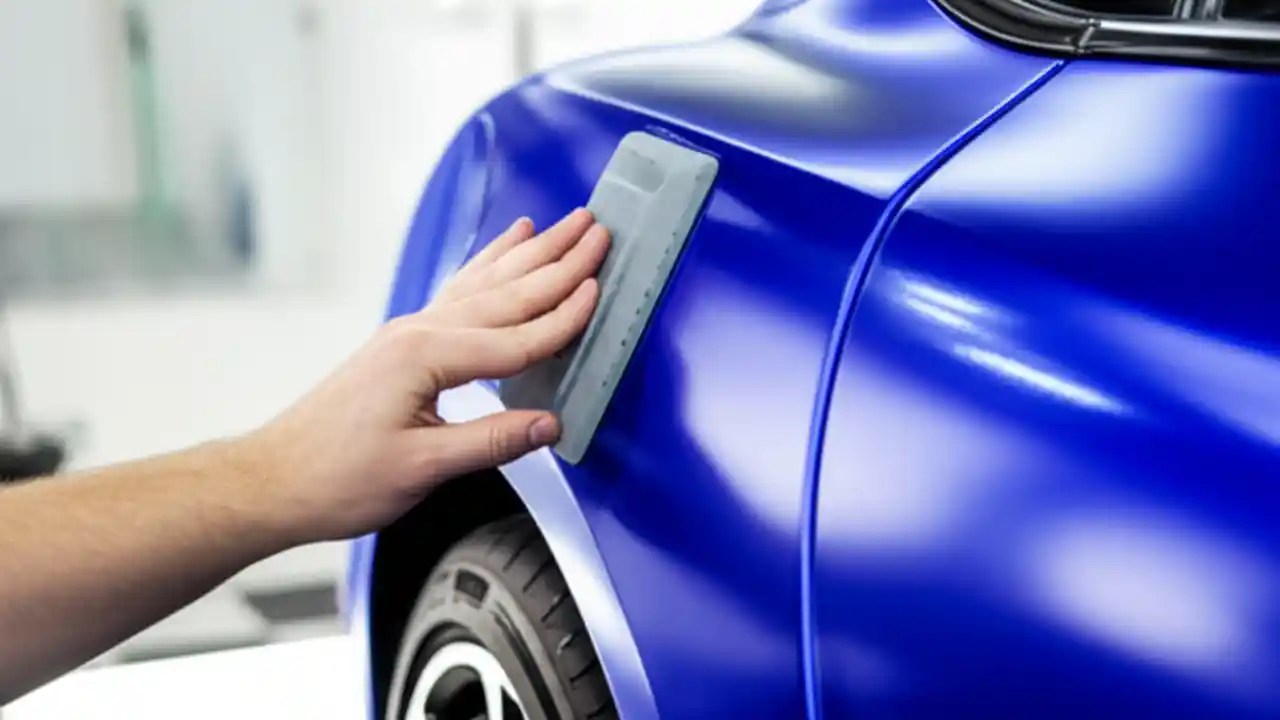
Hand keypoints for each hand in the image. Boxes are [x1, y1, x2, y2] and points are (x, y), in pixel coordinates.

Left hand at [235, 209, 607, 542]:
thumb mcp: (421, 468)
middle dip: (557, 262)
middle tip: (599, 230)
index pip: (515, 339)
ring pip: (484, 284)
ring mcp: (410, 331)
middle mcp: (419, 332)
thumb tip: (552, 425)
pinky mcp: (405, 342)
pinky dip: (490, 265)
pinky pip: (460, 292)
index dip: (563, 318)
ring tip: (564, 226)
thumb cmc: (337, 478)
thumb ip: (491, 442)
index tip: (602, 290)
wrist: (275, 478)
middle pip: (505, 293)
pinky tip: (506, 246)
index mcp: (425, 357)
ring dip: (530, 254)